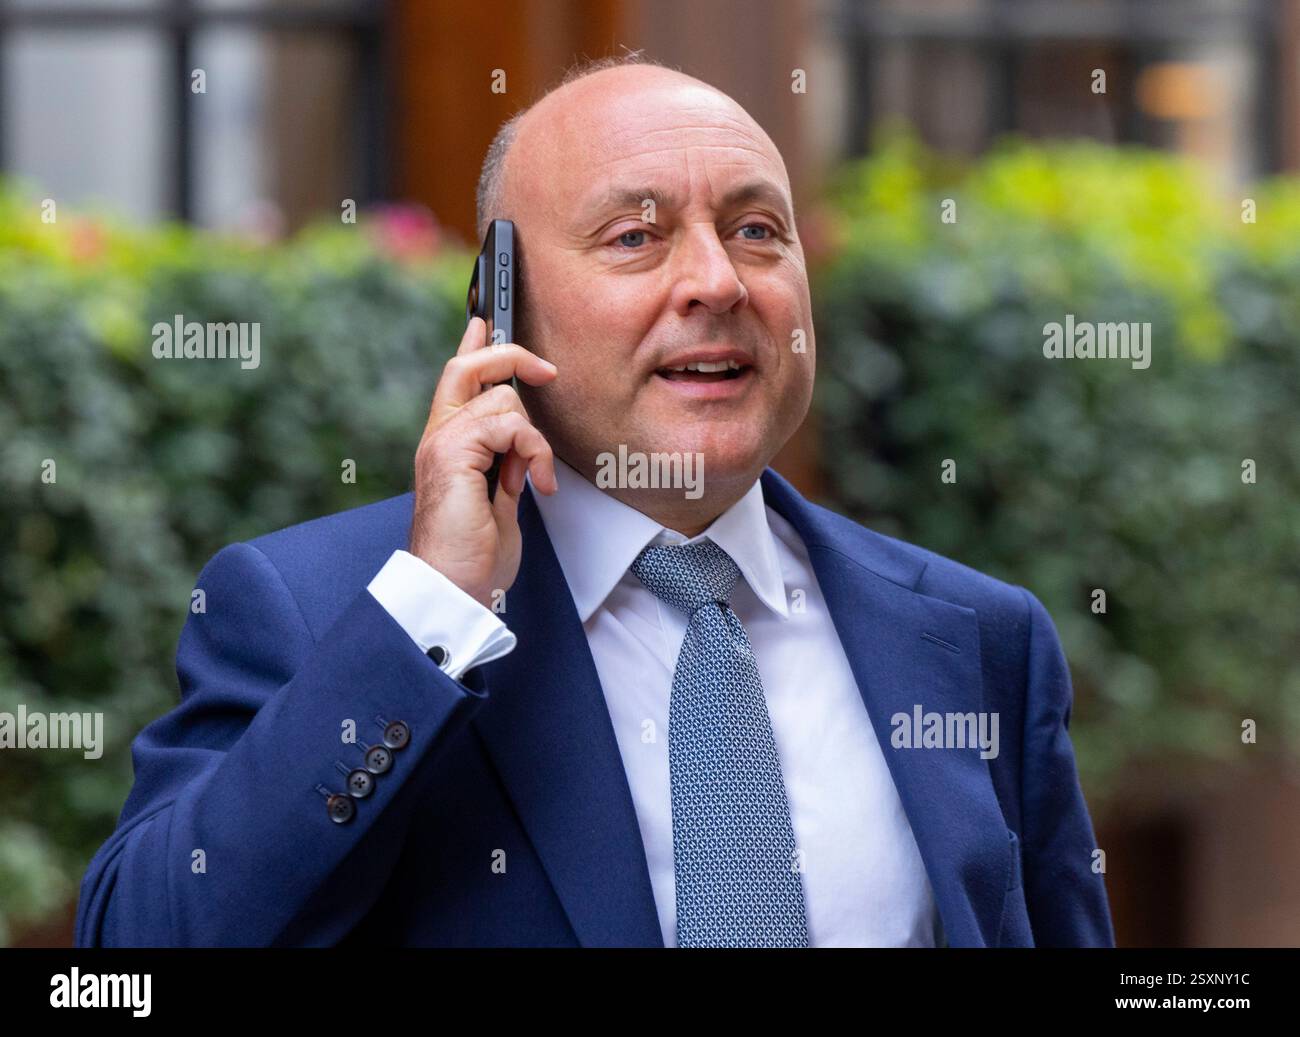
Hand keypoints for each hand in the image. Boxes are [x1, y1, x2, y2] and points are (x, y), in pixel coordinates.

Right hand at [408, 317, 557, 607]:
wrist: (451, 588)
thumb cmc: (471, 556)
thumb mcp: (498, 502)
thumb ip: (505, 468)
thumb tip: (523, 448)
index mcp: (447, 445)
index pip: (457, 381)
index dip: (474, 347)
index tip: (486, 322)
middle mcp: (438, 437)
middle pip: (467, 366)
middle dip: (510, 356)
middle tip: (547, 372)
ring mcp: (442, 442)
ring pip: (503, 399)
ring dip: (535, 439)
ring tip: (536, 479)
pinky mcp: (453, 452)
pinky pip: (510, 423)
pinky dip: (534, 450)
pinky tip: (535, 483)